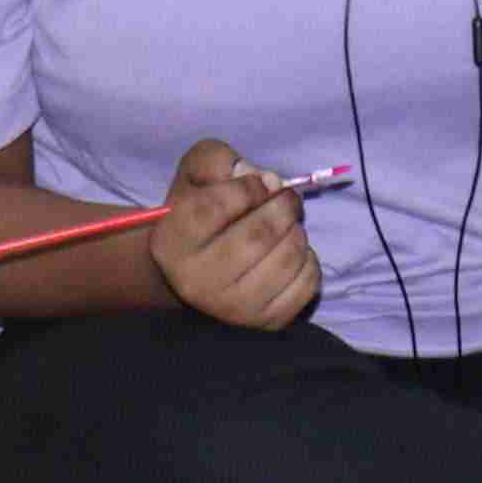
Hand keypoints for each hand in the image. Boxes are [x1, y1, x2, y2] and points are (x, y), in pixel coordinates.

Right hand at [151, 138, 321, 330]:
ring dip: (297, 230)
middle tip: (285, 198)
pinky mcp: (266, 322)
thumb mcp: (194, 176)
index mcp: (172, 243)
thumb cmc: (200, 217)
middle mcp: (197, 282)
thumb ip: (216, 160)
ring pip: (288, 257)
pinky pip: (307, 282)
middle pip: (259, 234)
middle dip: (282, 206)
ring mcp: (233, 309)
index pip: (217, 206)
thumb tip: (266, 181)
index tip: (256, 183)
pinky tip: (290, 252)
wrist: (197, 274)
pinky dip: (308, 258)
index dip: (248, 186)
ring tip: (286, 226)